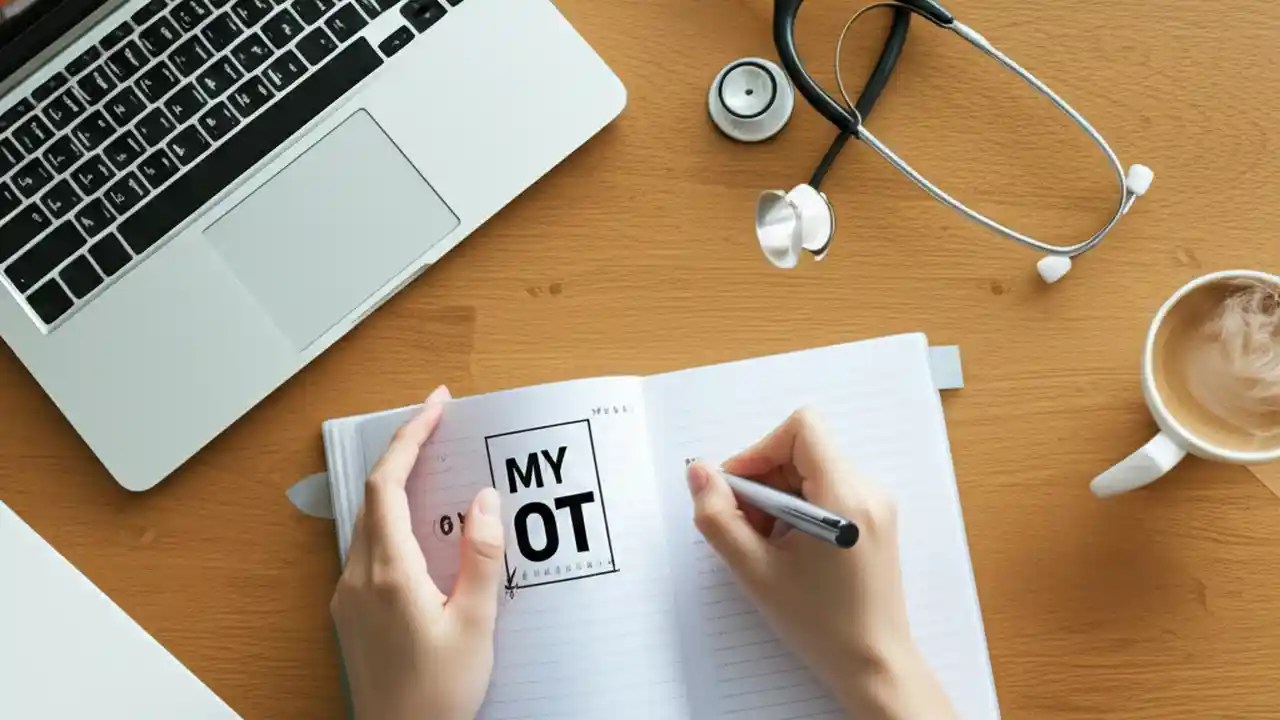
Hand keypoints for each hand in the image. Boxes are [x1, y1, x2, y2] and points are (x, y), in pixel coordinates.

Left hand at [331, 385, 504, 719]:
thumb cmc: (438, 696)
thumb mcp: (476, 624)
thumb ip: (480, 556)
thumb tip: (482, 498)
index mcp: (389, 574)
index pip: (389, 484)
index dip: (410, 436)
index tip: (435, 406)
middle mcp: (358, 577)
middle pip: (374, 494)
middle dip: (405, 450)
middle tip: (440, 423)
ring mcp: (348, 595)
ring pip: (368, 519)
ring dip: (398, 485)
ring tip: (436, 464)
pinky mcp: (350, 611)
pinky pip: (368, 546)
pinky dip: (393, 519)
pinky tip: (422, 525)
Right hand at [687, 409, 955, 719]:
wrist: (873, 663)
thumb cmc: (821, 623)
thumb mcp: (755, 571)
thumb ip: (718, 517)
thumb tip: (699, 473)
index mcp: (845, 496)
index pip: (802, 428)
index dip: (760, 450)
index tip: (738, 489)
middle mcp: (868, 490)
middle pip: (803, 449)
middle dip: (764, 479)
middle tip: (746, 526)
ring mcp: (875, 504)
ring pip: (812, 470)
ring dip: (778, 496)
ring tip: (766, 543)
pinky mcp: (874, 519)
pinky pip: (827, 490)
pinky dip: (798, 507)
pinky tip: (787, 548)